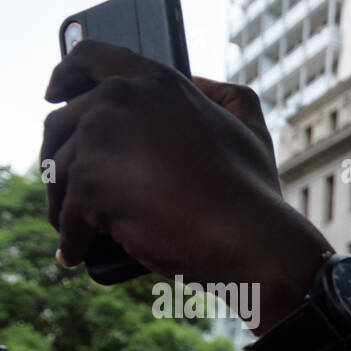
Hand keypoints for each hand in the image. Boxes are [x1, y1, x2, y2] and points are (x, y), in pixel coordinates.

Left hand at [42, 42, 327, 318]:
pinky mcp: (93, 184)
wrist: (253, 240)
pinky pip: (67, 214)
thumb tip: (200, 85)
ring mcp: (103, 140)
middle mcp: (122, 100)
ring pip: (60, 170)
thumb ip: (227, 97)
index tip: (57, 94)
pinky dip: (72, 238)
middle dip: (62, 156)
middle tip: (73, 186)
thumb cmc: (255, 194)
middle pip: (63, 123)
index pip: (89, 60)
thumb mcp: (252, 130)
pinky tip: (79, 252)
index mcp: (158, 82)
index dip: (67, 77)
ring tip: (77, 227)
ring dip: (64, 200)